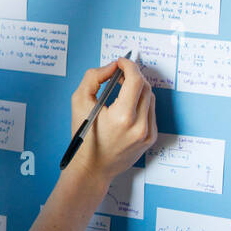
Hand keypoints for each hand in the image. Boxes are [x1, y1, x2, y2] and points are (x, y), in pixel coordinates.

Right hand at [70, 57, 156, 185]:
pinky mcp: (150, 139)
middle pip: (145, 87)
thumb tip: (111, 67)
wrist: (92, 168)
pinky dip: (141, 103)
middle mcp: (139, 126)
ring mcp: (147, 134)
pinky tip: (127, 106)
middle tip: (119, 75)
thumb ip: (94, 78)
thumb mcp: (79, 102)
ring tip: (122, 90)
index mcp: (122, 117)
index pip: (136, 81)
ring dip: (138, 89)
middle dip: (133, 76)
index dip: (129, 66)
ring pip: (150, 98)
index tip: (121, 62)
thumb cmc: (84, 138)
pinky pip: (150, 112)